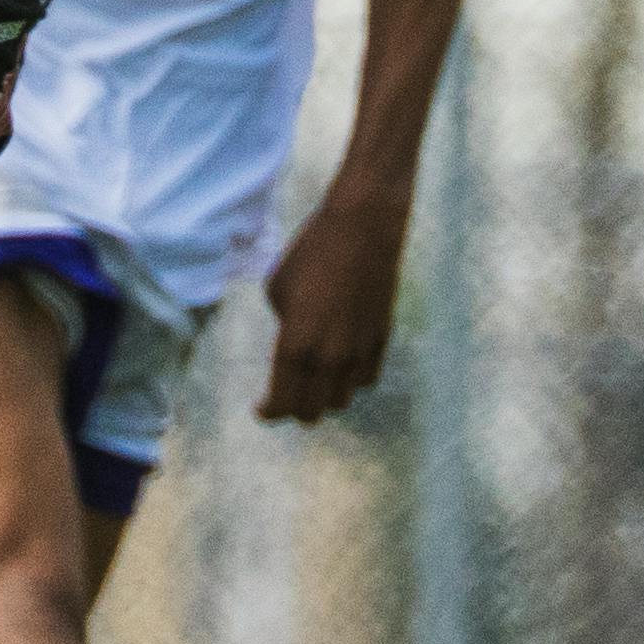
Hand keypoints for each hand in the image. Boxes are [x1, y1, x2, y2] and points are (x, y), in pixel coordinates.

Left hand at [255, 187, 410, 422]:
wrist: (362, 230)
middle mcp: (330, 358)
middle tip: (284, 397)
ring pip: (341, 400)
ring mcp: (359, 352)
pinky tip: (340, 366)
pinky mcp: (382, 340)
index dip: (269, 412)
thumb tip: (293, 346)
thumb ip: (283, 329)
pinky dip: (350, 380)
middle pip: (311, 412)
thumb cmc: (310, 254)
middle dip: (294, 410)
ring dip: (324, 396)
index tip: (262, 409)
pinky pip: (365, 379)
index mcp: (296, 346)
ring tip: (312, 382)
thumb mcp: (277, 291)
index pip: (282, 402)